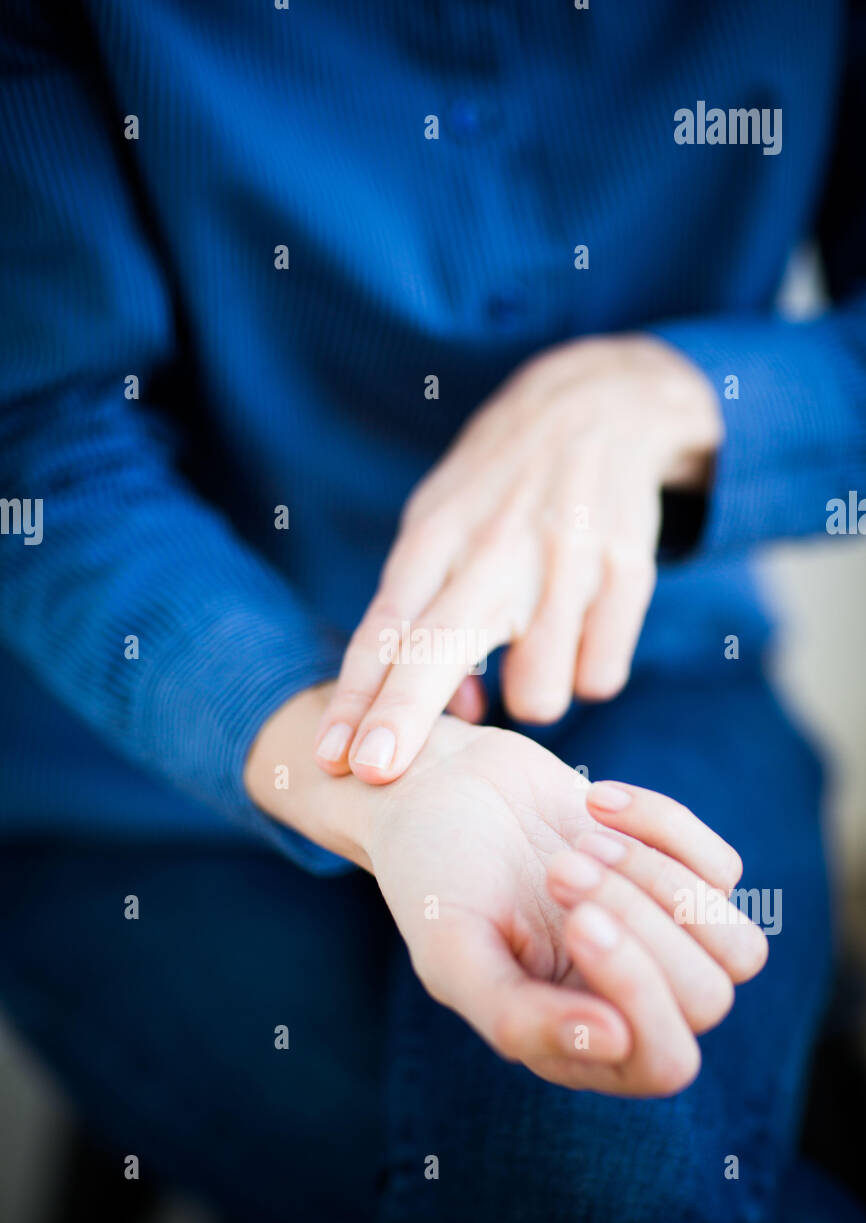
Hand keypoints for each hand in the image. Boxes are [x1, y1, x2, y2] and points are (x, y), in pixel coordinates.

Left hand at [314, 333, 721, 783]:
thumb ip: (430, 617)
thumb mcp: (444, 525)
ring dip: (531, 694)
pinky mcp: (628, 573)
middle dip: (402, 718)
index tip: (332, 757)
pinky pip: (600, 679)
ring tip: (535, 644)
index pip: (386, 629)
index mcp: (437, 536)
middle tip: (372, 771)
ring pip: (538, 695)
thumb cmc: (499, 488)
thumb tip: (453, 714)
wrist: (602, 403)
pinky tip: (582, 627)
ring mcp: (565, 561)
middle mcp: (496, 549)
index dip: (355, 698)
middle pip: (439, 650)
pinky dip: (587, 671)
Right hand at [367, 720, 765, 1095]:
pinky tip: (594, 803)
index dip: (639, 993)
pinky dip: (662, 825)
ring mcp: (664, 940)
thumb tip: (616, 1043)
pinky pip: (723, 867)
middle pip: (707, 999)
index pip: (661, 1059)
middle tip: (559, 869)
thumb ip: (515, 1014)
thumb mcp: (449, 951)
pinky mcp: (680, 875)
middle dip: (637, 922)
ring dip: (662, 884)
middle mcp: (630, 1002)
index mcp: (577, 1042)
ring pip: (738, 948)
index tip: (577, 920)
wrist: (438, 789)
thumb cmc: (433, 878)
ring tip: (582, 841)